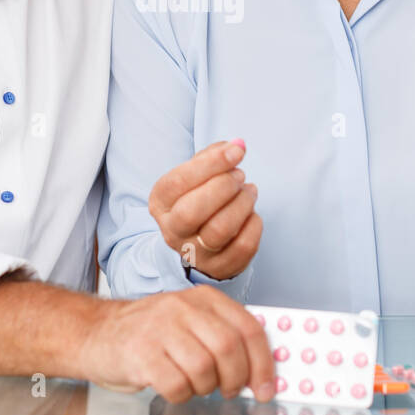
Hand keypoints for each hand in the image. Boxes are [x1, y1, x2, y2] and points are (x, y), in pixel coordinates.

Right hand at [77, 286, 275, 403]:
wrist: (95, 332)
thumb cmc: (148, 333)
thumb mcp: (189, 321)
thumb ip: (222, 336)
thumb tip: (259, 369)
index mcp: (203, 298)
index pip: (248, 327)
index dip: (263, 362)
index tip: (266, 387)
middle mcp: (183, 307)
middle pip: (229, 347)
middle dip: (236, 378)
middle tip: (229, 390)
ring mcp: (160, 328)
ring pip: (204, 368)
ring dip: (205, 388)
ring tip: (193, 385)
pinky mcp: (141, 353)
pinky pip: (176, 385)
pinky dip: (180, 395)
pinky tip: (171, 387)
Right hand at [148, 139, 262, 280]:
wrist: (197, 241)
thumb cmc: (199, 198)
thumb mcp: (196, 175)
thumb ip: (213, 156)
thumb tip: (236, 145)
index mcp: (161, 203)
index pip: (178, 182)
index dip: (211, 163)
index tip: (237, 151)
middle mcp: (172, 231)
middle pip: (193, 211)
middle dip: (223, 187)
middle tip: (239, 176)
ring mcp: (195, 254)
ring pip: (219, 230)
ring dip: (242, 204)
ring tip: (248, 191)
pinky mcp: (220, 268)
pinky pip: (243, 246)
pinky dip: (254, 224)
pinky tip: (251, 214)